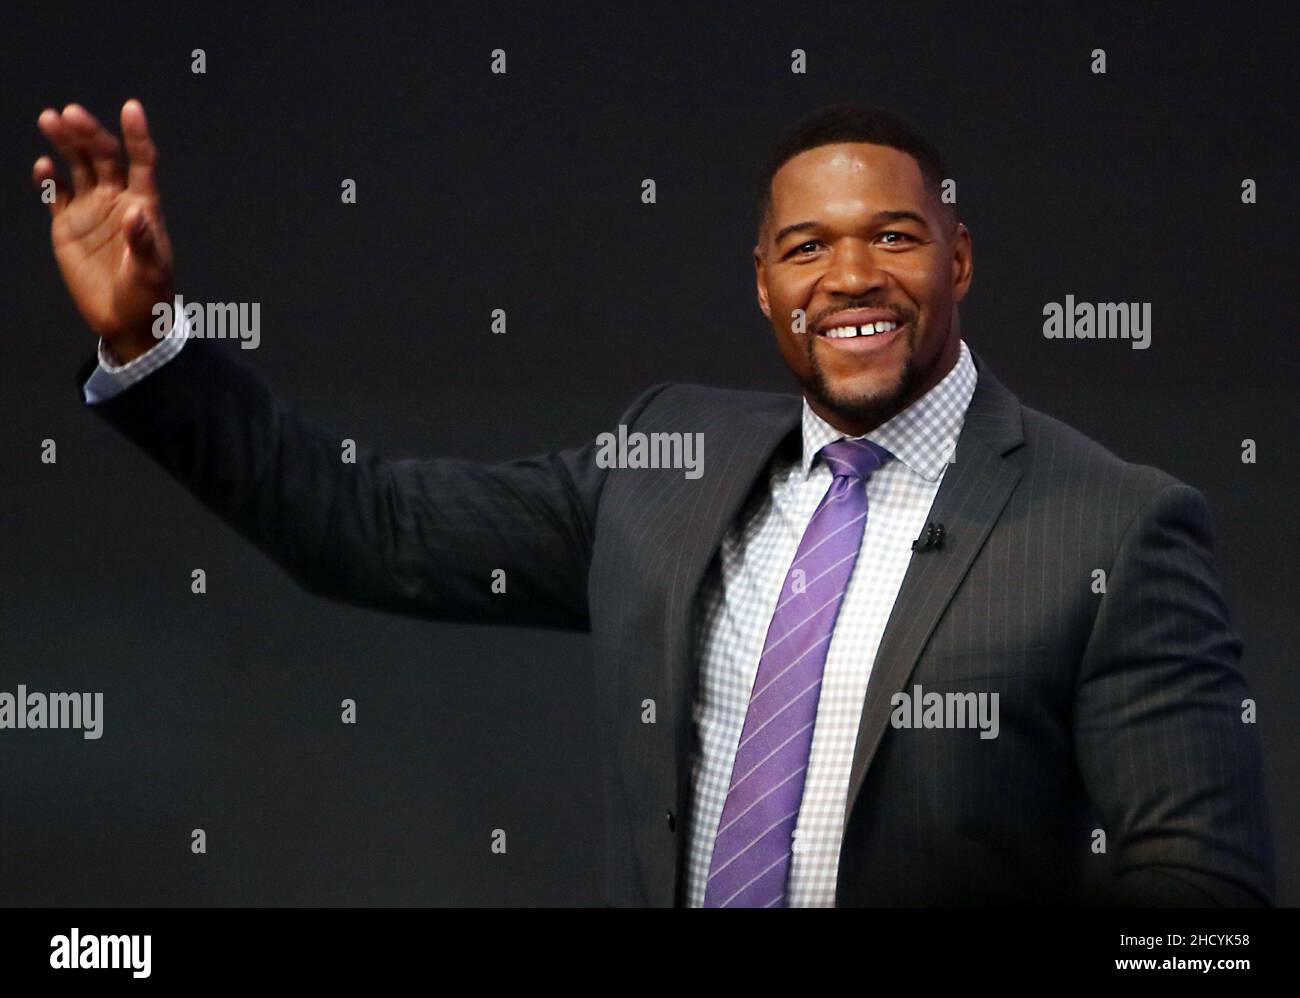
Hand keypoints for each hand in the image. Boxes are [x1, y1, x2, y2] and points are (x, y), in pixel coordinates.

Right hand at [34, 99, 174, 362]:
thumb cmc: (148, 297)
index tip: (131, 108)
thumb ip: (143, 242)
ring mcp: (91, 210)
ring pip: (78, 166)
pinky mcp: (68, 224)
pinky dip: (49, 179)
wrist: (125, 321)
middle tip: (70, 113)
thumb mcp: (151, 273)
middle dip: (89, 133)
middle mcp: (116, 200)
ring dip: (65, 143)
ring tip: (51, 120)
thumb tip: (135, 213)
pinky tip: (43, 167)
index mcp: (143, 206)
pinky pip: (56, 194)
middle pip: (103, 157)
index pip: (142, 163)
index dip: (137, 135)